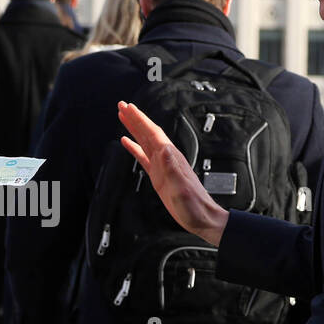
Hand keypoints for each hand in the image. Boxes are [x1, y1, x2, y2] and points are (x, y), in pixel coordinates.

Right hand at [118, 101, 227, 246]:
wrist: (202, 218)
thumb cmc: (194, 206)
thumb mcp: (182, 188)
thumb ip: (173, 169)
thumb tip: (165, 149)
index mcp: (171, 158)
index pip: (153, 133)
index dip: (140, 120)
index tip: (129, 108)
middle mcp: (166, 158)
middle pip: (148, 133)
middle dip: (135, 118)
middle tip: (121, 105)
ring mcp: (162, 166)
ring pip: (144, 141)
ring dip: (133, 128)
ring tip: (122, 117)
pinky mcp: (159, 176)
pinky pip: (143, 157)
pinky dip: (134, 148)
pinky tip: (126, 142)